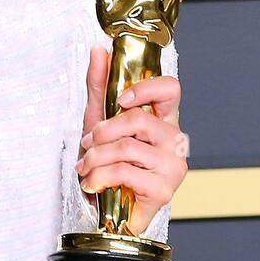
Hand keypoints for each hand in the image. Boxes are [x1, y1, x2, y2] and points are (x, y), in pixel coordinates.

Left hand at [74, 45, 187, 237]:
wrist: (109, 210)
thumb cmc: (109, 163)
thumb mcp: (98, 121)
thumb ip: (99, 86)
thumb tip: (98, 50)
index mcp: (164, 119)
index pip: (171, 89)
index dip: (145, 88)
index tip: (120, 99)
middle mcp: (174, 140)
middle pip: (138, 119)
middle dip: (101, 132)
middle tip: (86, 144)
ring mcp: (173, 166)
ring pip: (126, 147)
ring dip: (94, 158)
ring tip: (85, 168)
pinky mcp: (164, 191)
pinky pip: (125, 172)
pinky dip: (99, 177)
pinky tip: (93, 184)